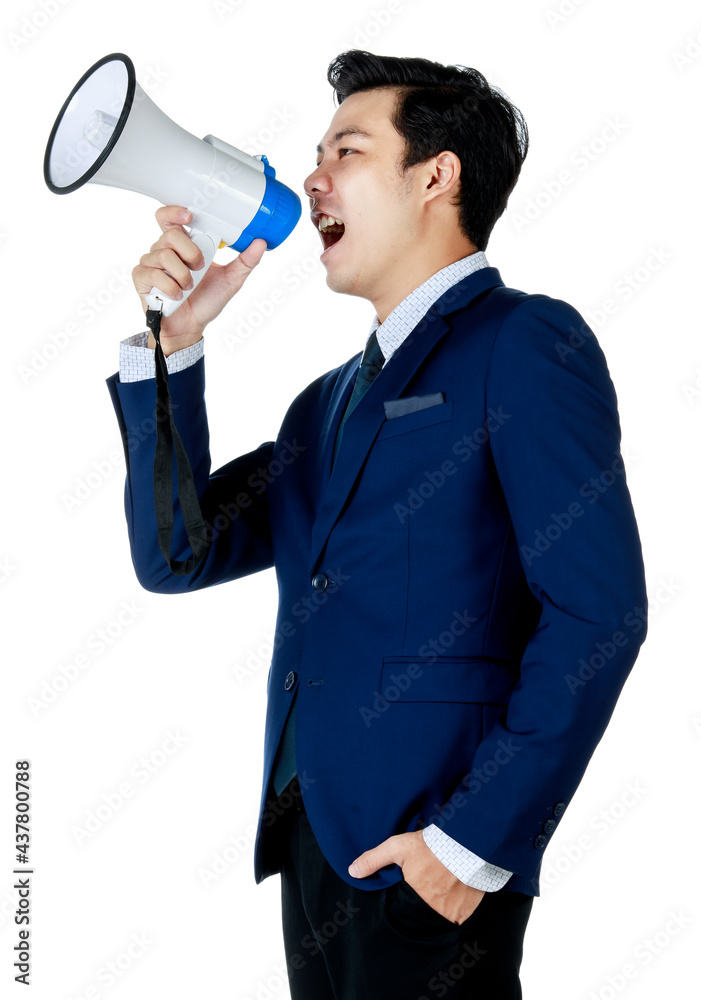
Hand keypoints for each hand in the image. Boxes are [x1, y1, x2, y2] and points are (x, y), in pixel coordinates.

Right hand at [131, 205, 266, 354]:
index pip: (171, 217)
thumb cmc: (206, 301)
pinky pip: (153, 273)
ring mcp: (151, 262)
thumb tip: (261, 242)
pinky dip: (170, 287)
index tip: (189, 216)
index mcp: (183, 244)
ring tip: (188, 287)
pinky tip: (176, 295)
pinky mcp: (141, 277)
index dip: (176, 211)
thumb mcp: (231, 280)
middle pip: (171, 233)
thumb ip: (245, 261)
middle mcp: (165, 249)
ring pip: (163, 254)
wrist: (190, 327)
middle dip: (190, 252)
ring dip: (183, 274)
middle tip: (199, 267)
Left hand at [348, 831, 485, 924]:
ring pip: (442, 917)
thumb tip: (352, 872)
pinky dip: (456, 907)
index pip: (404, 911)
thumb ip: (373, 860)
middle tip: (427, 888)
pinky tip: (455, 891)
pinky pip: (460, 916)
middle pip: (423, 915)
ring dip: (440, 906)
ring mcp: (453, 913)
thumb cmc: (430, 846)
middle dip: (423, 904)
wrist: (466, 841)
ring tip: (441, 888)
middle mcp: (434, 911)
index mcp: (415, 899)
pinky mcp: (469, 911)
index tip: (409, 892)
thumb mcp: (398, 848)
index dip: (406, 901)